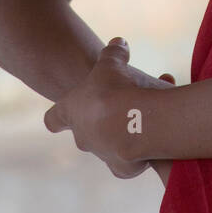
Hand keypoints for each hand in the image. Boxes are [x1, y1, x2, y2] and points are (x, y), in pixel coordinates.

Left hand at [43, 38, 174, 179]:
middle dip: (105, 120)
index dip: (59, 115)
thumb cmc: (116, 89)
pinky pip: (131, 162)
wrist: (135, 121)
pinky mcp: (123, 169)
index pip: (54, 118)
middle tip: (126, 104)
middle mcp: (83, 137)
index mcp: (72, 111)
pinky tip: (157, 135)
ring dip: (126, 132)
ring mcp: (101, 154)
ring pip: (112, 144)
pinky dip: (142, 151)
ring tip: (149, 116)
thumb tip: (118, 43)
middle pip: (86, 131)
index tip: (62, 115)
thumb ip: (113, 53)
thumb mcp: (112, 63)